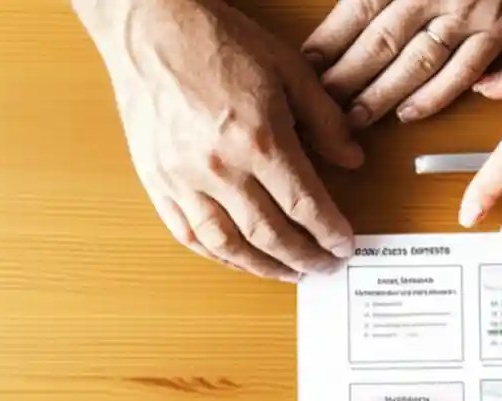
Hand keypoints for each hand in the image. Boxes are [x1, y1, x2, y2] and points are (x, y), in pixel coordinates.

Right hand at [74, 0, 363, 280]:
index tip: (344, 246)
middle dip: (305, 258)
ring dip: (264, 268)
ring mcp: (183, 178)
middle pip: (271, 234)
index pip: (305, 205)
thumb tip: (352, 159)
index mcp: (258, 139)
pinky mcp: (156, 181)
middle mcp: (220, 167)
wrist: (150, 27)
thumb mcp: (288, 71)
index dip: (330, 233)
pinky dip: (218, 254)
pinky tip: (239, 258)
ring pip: (229, 245)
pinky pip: (189, 234)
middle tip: (324, 266)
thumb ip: (325, 120)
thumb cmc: (216, 42)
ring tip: (289, 272)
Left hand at [302, 0, 501, 126]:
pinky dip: (435, 97)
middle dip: (347, 79)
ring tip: (354, 119)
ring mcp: (468, 14)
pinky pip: (464, 71)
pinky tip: (409, 114)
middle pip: (382, 43)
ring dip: (382, 96)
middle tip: (321, 106)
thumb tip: (351, 6)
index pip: (359, 10)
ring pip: (417, 64)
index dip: (330, 42)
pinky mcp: (500, 30)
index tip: (307, 67)